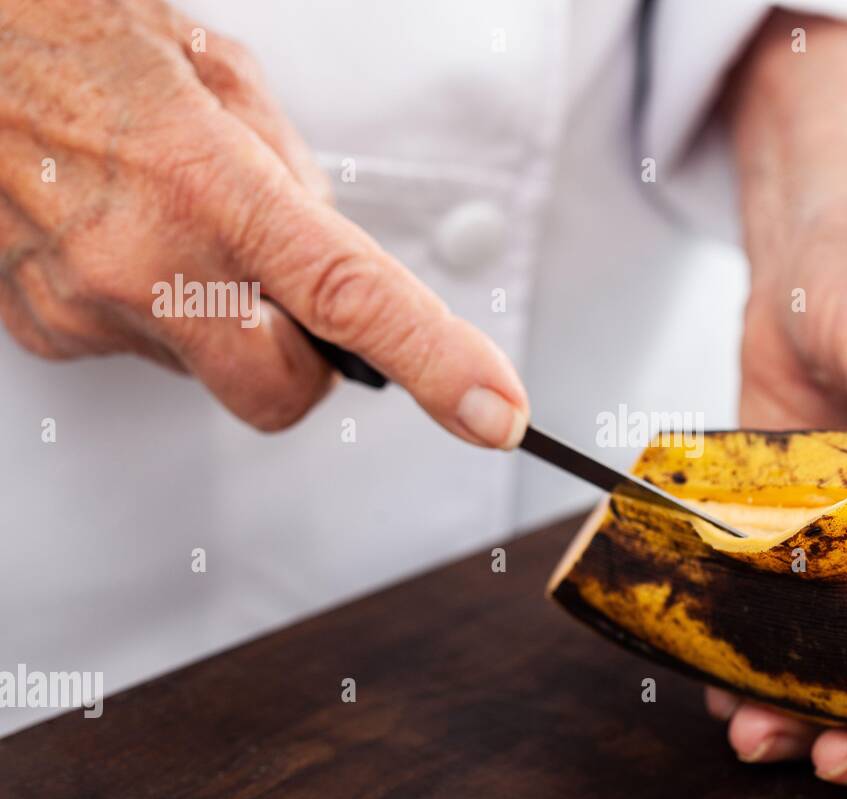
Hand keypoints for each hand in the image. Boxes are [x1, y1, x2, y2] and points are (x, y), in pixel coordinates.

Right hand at [0, 0, 526, 445]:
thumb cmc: (64, 37)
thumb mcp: (212, 72)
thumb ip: (289, 172)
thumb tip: (328, 243)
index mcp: (208, 184)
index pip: (350, 298)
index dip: (435, 363)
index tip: (494, 411)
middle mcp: (146, 261)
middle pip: (281, 392)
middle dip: (306, 362)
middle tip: (290, 297)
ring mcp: (88, 307)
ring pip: (211, 371)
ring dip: (222, 320)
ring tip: (172, 225)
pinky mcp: (49, 333)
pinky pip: (145, 351)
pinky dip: (159, 311)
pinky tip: (123, 241)